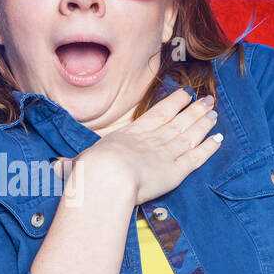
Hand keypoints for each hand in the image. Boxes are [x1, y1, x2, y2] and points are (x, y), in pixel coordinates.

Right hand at [76, 88, 220, 205]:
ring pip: (189, 135)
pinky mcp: (176, 171)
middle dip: (193, 110)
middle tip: (208, 99)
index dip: (172, 104)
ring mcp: (165, 153)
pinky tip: (218, 139)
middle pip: (177, 122)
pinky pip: (196, 157)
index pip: (156, 115)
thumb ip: (75, 165)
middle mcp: (151, 140)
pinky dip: (208, 147)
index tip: (183, 95)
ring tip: (214, 113)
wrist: (107, 178)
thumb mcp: (81, 163)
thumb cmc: (90, 171)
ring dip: (203, 124)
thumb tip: (55, 167)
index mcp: (130, 134)